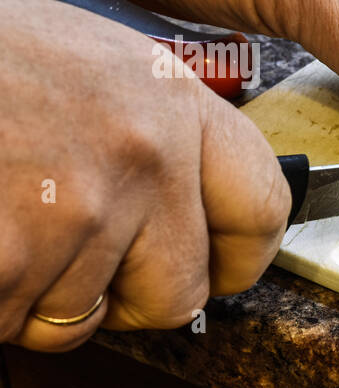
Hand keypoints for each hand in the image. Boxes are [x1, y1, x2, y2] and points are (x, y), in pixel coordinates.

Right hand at [0, 0, 288, 350]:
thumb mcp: (94, 66)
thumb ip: (152, 137)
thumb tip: (186, 214)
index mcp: (175, 104)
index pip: (264, 208)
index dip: (241, 258)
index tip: (219, 270)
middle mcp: (144, 157)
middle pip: (179, 294)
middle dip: (124, 300)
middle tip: (78, 268)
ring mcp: (81, 210)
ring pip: (82, 318)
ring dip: (37, 296)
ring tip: (6, 222)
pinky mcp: (13, 255)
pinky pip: (14, 322)